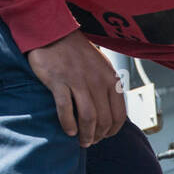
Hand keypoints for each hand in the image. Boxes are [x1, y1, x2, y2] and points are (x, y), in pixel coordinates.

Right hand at [26, 31, 125, 146]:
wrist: (54, 31)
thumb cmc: (76, 52)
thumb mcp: (101, 67)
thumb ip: (108, 88)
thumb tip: (110, 113)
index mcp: (111, 79)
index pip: (119, 114)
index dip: (112, 131)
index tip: (105, 136)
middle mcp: (98, 81)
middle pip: (104, 120)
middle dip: (98, 136)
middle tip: (90, 142)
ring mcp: (78, 80)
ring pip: (88, 118)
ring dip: (85, 134)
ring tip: (81, 141)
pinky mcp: (59, 81)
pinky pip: (66, 109)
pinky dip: (68, 124)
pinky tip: (68, 130)